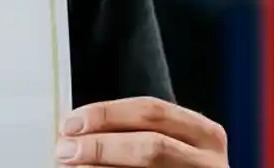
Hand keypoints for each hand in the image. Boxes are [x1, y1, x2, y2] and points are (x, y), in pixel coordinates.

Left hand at [56, 97, 227, 166]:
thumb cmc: (174, 164)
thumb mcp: (170, 143)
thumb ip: (134, 132)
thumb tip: (78, 129)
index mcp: (205, 134)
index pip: (152, 111)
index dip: (107, 114)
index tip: (72, 122)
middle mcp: (209, 163)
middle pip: (151, 146)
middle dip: (101, 146)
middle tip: (65, 149)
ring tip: (69, 166)